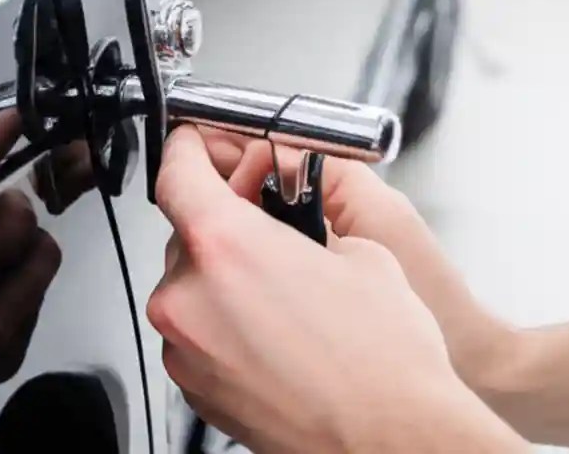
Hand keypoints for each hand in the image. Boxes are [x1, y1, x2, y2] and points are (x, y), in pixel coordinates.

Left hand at [200, 130, 517, 389]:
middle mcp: (191, 298)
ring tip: (285, 288)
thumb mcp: (360, 251)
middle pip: (187, 232)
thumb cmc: (384, 362)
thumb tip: (287, 210)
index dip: (188, 150)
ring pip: (191, 287)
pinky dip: (225, 321)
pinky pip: (198, 333)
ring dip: (225, 276)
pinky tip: (278, 330)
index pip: (177, 174)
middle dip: (225, 220)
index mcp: (226, 247)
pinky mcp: (196, 389)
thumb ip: (302, 218)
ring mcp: (187, 350)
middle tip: (268, 220)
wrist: (391, 441)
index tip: (196, 144)